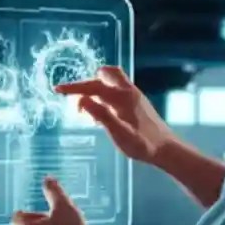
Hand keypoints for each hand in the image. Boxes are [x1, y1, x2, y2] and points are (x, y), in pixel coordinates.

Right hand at [54, 66, 177, 164]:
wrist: (166, 149)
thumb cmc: (143, 145)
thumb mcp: (120, 134)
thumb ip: (102, 116)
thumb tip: (82, 100)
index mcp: (123, 98)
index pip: (93, 86)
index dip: (74, 87)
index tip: (57, 89)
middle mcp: (129, 92)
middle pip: (104, 75)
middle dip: (86, 84)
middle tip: (74, 100)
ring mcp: (134, 95)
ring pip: (111, 79)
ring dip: (96, 87)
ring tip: (88, 109)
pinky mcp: (137, 102)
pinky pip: (116, 89)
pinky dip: (105, 94)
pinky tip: (102, 112)